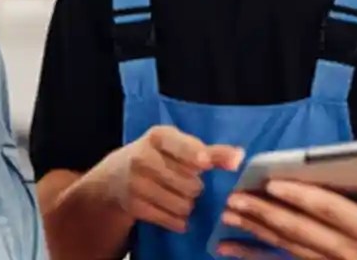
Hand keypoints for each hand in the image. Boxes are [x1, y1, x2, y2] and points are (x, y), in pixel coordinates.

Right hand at [105, 125, 242, 233]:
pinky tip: (177, 211)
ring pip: (182, 203)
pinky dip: (180, 219)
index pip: (179, 145)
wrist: (116, 177)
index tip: (205, 162)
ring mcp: (136, 183)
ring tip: (183, 196)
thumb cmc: (159, 156)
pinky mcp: (134, 206)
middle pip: (189, 181)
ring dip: (190, 205)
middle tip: (191, 184)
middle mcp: (143, 157)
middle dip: (197, 186)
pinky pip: (170, 219)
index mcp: (158, 136)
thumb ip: (212, 152)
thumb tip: (240, 157)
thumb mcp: (180, 147)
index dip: (194, 155)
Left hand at [217, 164, 356, 259]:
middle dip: (265, 214)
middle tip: (235, 199)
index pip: (328, 209)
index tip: (273, 183)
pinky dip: (256, 256)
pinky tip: (230, 248)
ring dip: (256, 232)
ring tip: (228, 217)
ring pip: (288, 246)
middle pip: (299, 229)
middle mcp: (347, 250)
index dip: (300, 196)